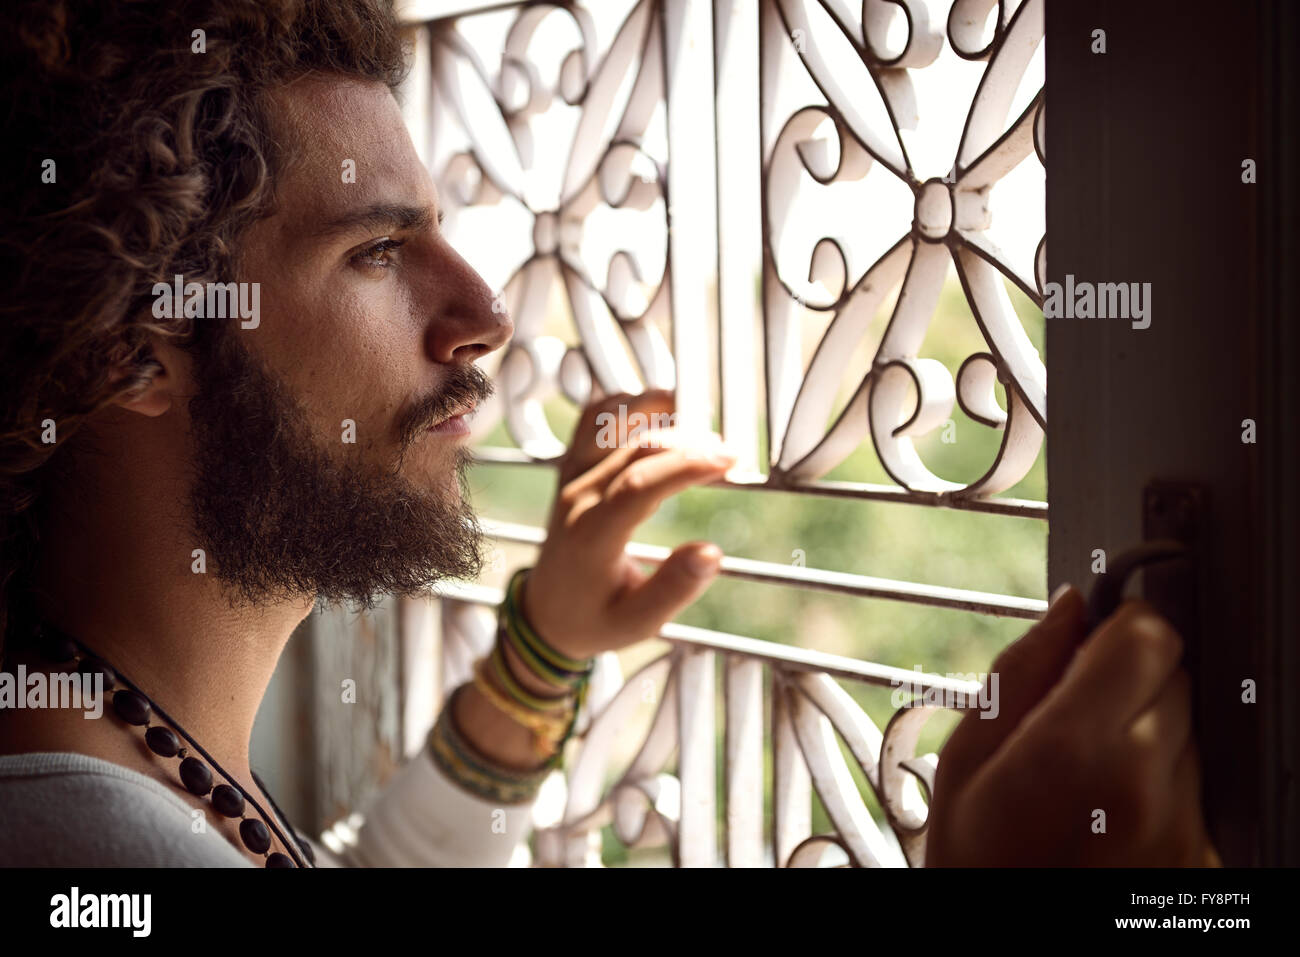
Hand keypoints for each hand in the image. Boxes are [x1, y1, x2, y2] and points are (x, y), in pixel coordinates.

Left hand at [519, 389, 734, 660]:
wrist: (546, 612)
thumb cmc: (596, 619)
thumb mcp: (638, 622)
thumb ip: (674, 589)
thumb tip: (713, 553)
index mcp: (592, 536)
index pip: (638, 485)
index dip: (686, 466)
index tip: (730, 459)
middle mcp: (577, 497)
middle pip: (632, 448)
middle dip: (688, 442)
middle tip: (730, 453)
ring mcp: (570, 476)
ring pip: (608, 421)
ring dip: (656, 410)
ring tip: (701, 421)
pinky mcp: (571, 466)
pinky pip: (594, 419)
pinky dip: (628, 404)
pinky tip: (663, 410)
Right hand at [924, 586, 1220, 866]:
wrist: (1011, 950)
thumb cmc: (976, 865)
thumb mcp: (965, 762)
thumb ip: (1020, 672)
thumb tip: (1068, 608)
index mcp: (1076, 748)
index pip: (1150, 636)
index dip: (1118, 631)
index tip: (1089, 647)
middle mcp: (1146, 785)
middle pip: (1176, 677)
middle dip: (1129, 683)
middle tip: (1073, 724)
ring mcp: (1185, 828)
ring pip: (1192, 730)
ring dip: (1151, 734)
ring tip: (1090, 780)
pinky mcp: (1208, 858)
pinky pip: (1200, 786)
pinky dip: (1165, 784)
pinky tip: (1113, 815)